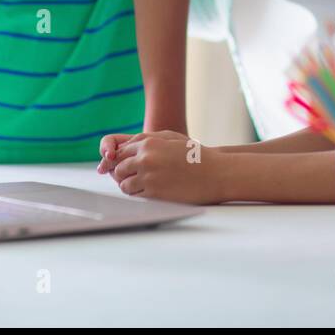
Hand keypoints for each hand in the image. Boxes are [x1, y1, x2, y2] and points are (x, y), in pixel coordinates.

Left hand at [103, 130, 224, 204]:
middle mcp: (145, 158)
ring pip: (124, 184)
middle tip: (134, 177)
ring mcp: (148, 176)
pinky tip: (150, 192)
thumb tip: (125, 147)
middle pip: (119, 169)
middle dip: (124, 174)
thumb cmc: (194, 155)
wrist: (215, 173)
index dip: (122, 160)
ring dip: (130, 186)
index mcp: (148, 143)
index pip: (120, 152)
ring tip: (143, 186)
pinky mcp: (154, 193)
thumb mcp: (171, 139)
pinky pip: (135, 196)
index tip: (128, 166)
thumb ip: (147, 140)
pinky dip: (139, 195)